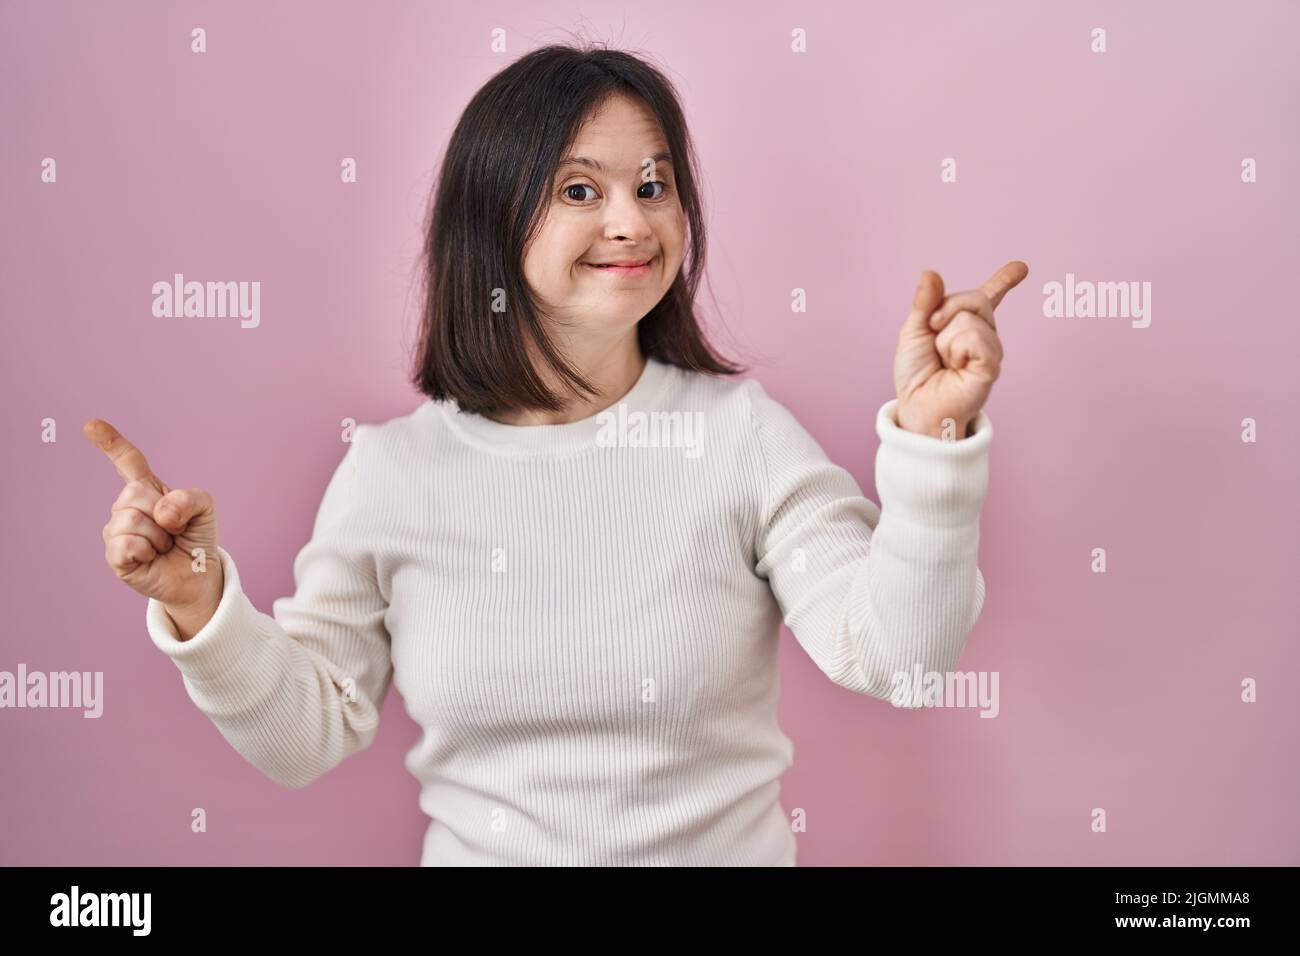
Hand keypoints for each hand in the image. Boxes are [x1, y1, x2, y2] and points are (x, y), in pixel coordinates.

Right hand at [84, 420, 223, 627]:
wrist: (199, 576)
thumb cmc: (196, 539)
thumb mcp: (205, 510)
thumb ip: (191, 498)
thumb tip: (162, 512)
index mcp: (148, 489)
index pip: (127, 461)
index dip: (111, 443)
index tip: (91, 425)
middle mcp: (126, 507)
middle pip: (135, 493)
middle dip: (164, 513)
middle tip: (173, 531)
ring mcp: (117, 531)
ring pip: (131, 519)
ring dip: (159, 536)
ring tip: (164, 546)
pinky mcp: (115, 556)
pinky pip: (126, 544)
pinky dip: (147, 551)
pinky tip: (150, 558)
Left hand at [893, 260, 1027, 438]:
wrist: (917, 405)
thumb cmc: (917, 374)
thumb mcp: (914, 331)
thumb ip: (924, 302)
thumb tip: (931, 273)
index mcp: (964, 324)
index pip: (989, 296)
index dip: (1004, 281)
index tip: (1021, 267)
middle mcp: (983, 334)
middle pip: (974, 299)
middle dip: (945, 311)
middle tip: (934, 335)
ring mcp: (991, 349)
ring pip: (970, 318)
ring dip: (945, 339)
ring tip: (945, 361)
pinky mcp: (992, 364)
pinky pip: (974, 337)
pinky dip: (955, 350)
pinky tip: (956, 368)